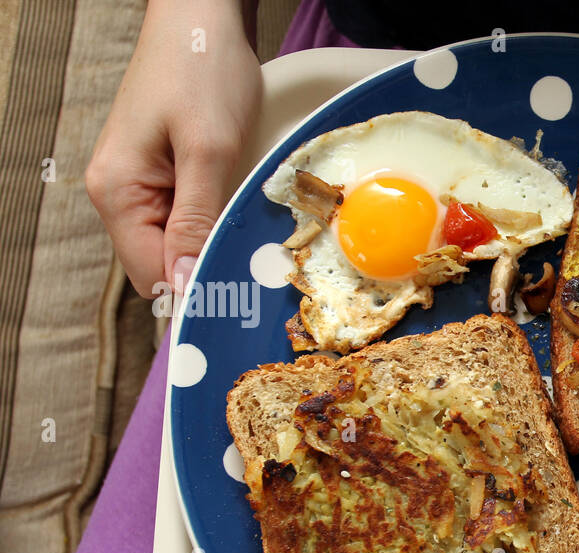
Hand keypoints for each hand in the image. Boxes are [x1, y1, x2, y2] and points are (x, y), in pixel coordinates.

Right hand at [85, 0, 259, 300]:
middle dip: (204, 262)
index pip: (151, 276)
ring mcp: (137, 184)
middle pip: (161, 264)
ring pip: (176, 243)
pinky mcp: (159, 174)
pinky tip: (234, 201)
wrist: (201, 19)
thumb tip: (184, 285)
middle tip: (253, 251)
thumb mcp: (209, 151)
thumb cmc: (202, 72)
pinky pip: (184, 218)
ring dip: (211, 240)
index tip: (240, 289)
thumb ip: (196, 221)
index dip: (194, 288)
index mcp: (117, 192)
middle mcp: (117, 194)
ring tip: (245, 217)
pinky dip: (212, 219)